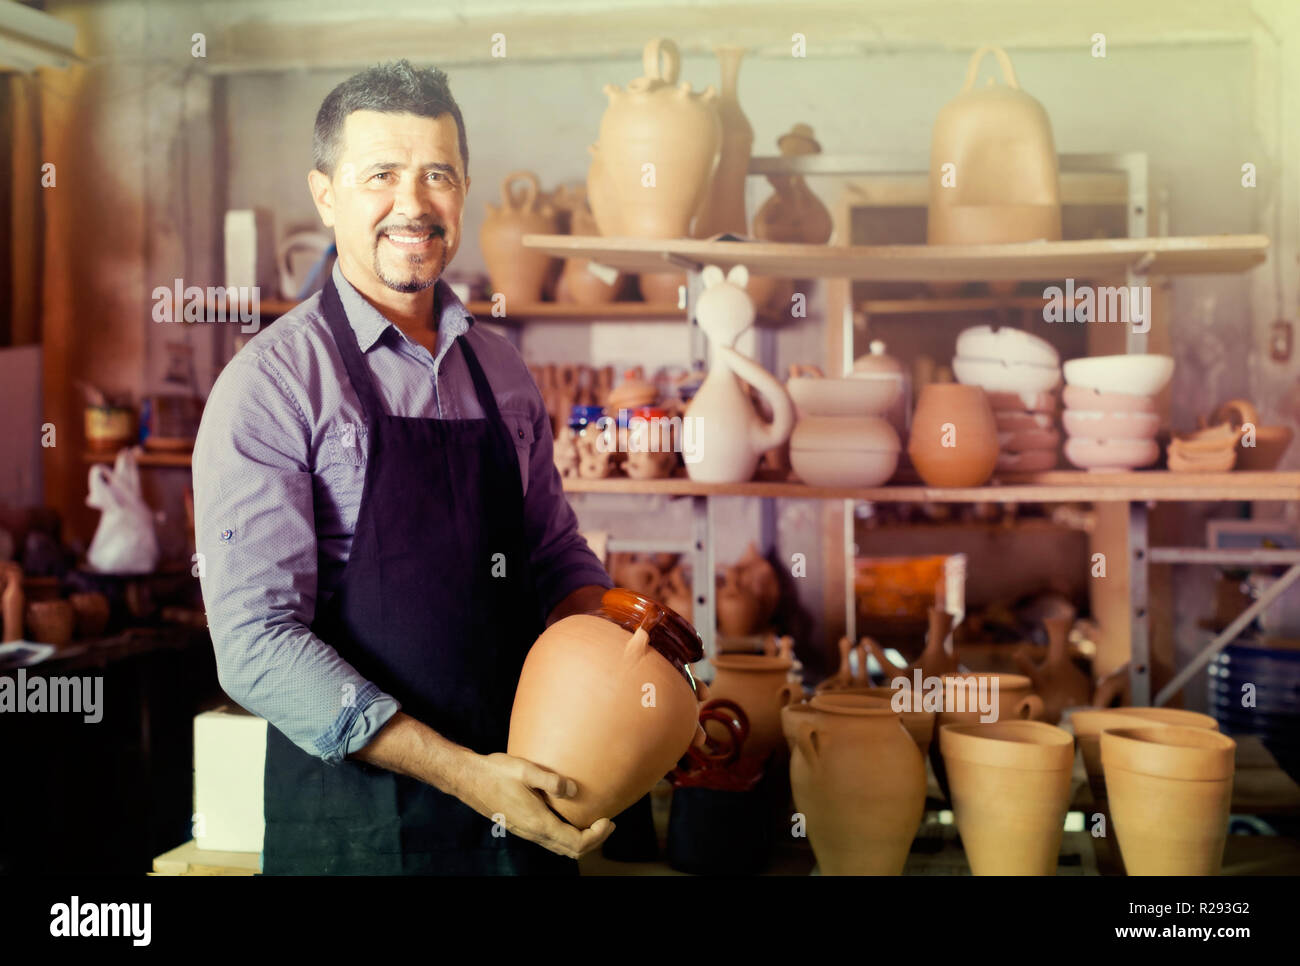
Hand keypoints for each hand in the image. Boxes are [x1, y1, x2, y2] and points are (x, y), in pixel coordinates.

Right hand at [457, 752, 614, 858]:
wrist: (468, 779)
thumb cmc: (496, 772)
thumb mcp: (525, 770)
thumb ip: (551, 781)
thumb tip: (575, 790)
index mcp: (538, 823)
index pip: (576, 843)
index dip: (597, 836)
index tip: (608, 819)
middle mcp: (534, 833)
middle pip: (571, 851)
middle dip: (594, 841)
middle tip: (608, 823)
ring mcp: (527, 832)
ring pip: (561, 848)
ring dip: (581, 840)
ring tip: (594, 822)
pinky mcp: (522, 827)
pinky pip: (551, 841)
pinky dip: (568, 837)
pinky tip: (570, 817)